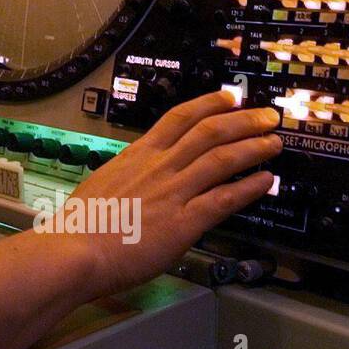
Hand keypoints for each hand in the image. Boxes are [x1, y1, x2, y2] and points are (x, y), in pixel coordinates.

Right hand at [49, 90, 281, 298]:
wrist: (75, 251)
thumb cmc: (81, 223)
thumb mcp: (102, 183)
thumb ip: (127, 176)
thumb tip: (137, 177)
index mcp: (137, 155)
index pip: (179, 118)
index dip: (208, 104)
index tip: (229, 97)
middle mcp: (159, 167)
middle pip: (209, 132)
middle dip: (243, 120)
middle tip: (266, 115)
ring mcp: (173, 192)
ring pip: (221, 159)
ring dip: (252, 148)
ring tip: (274, 142)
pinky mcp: (184, 222)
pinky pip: (224, 199)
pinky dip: (248, 188)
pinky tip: (266, 182)